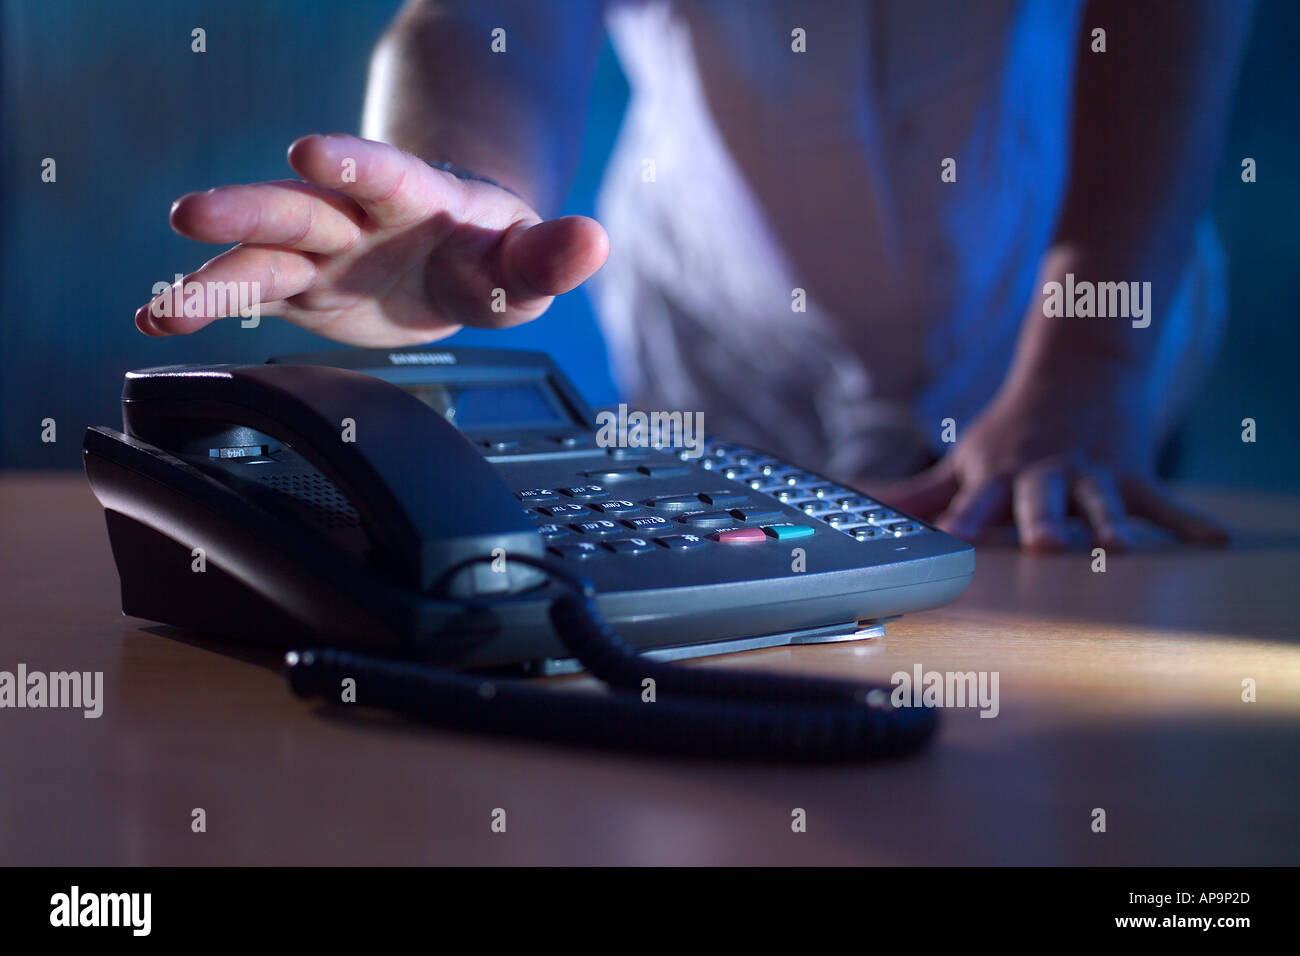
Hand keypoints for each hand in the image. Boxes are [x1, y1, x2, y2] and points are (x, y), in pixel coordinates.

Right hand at [137, 134, 608, 343]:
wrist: (450, 260)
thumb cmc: (489, 255)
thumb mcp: (523, 262)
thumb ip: (550, 255)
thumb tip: (594, 240)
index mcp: (413, 199)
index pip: (383, 173)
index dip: (352, 164)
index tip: (314, 151)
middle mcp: (353, 219)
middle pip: (298, 206)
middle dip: (251, 208)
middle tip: (196, 211)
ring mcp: (320, 254)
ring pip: (259, 257)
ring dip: (211, 275)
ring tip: (163, 305)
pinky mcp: (299, 290)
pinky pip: (247, 296)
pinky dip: (203, 307)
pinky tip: (156, 321)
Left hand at [877, 370, 1229, 551]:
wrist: (1076, 372)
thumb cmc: (1010, 433)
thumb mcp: (963, 461)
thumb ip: (915, 492)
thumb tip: (856, 502)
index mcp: (996, 479)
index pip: (975, 505)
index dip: (964, 522)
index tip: (951, 541)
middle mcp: (1042, 478)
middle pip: (1040, 504)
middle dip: (1043, 523)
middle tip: (1047, 545)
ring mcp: (1090, 475)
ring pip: (1101, 502)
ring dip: (1110, 523)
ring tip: (1123, 546)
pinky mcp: (1132, 474)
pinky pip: (1164, 502)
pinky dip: (1190, 521)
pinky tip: (1217, 540)